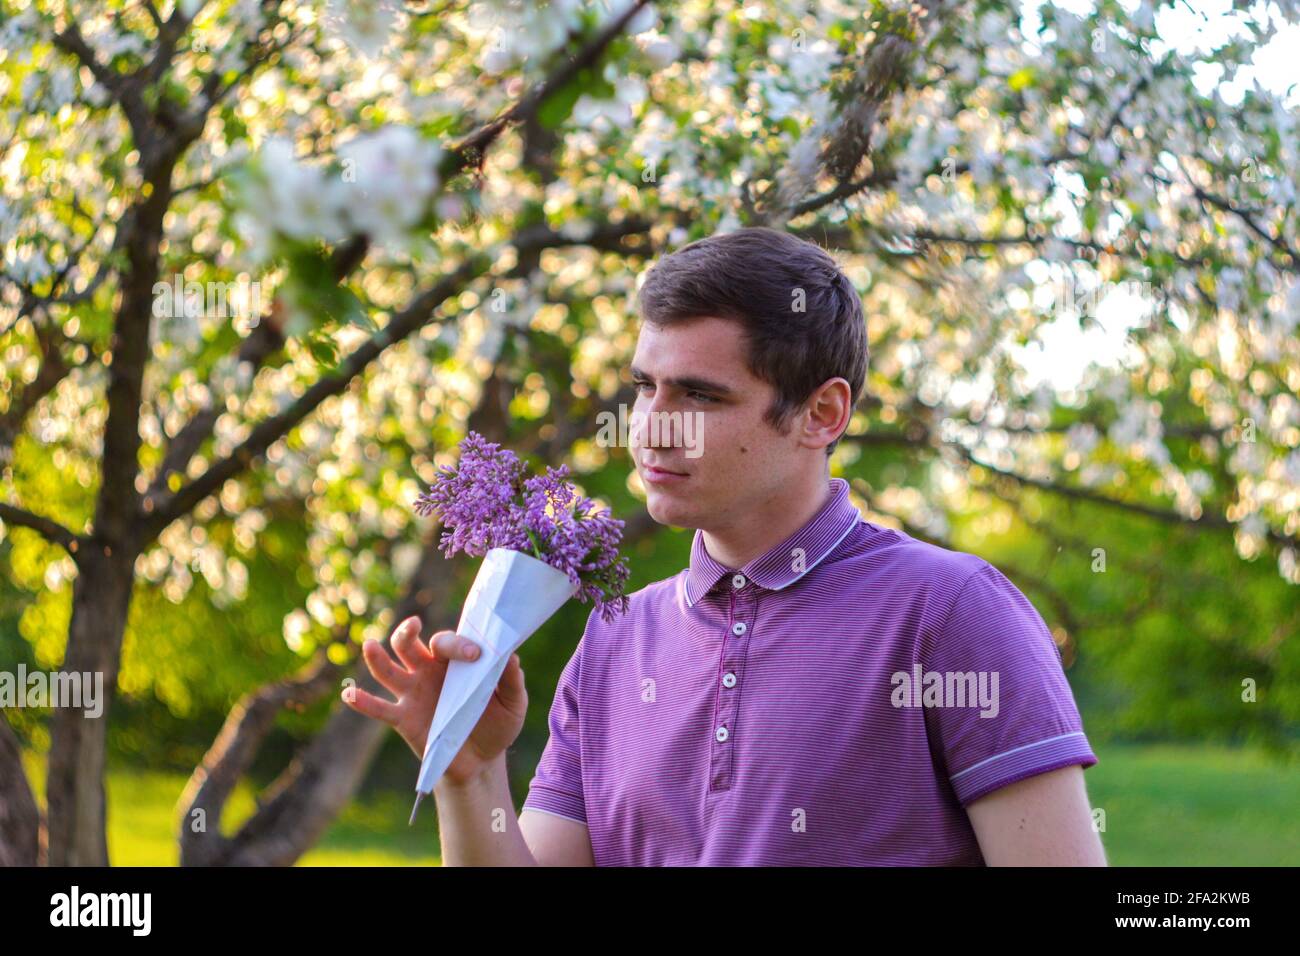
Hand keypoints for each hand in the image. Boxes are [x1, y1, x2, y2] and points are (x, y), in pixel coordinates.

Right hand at [341, 615, 528, 785]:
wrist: (483, 763)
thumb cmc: (498, 725)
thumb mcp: (513, 703)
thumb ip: (512, 679)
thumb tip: (511, 656)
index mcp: (453, 662)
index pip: (446, 641)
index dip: (458, 643)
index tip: (476, 655)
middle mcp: (428, 672)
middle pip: (407, 644)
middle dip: (407, 632)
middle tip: (414, 625)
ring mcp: (412, 694)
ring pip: (387, 669)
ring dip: (377, 657)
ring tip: (370, 646)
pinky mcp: (403, 719)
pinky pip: (378, 708)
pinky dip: (361, 701)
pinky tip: (350, 695)